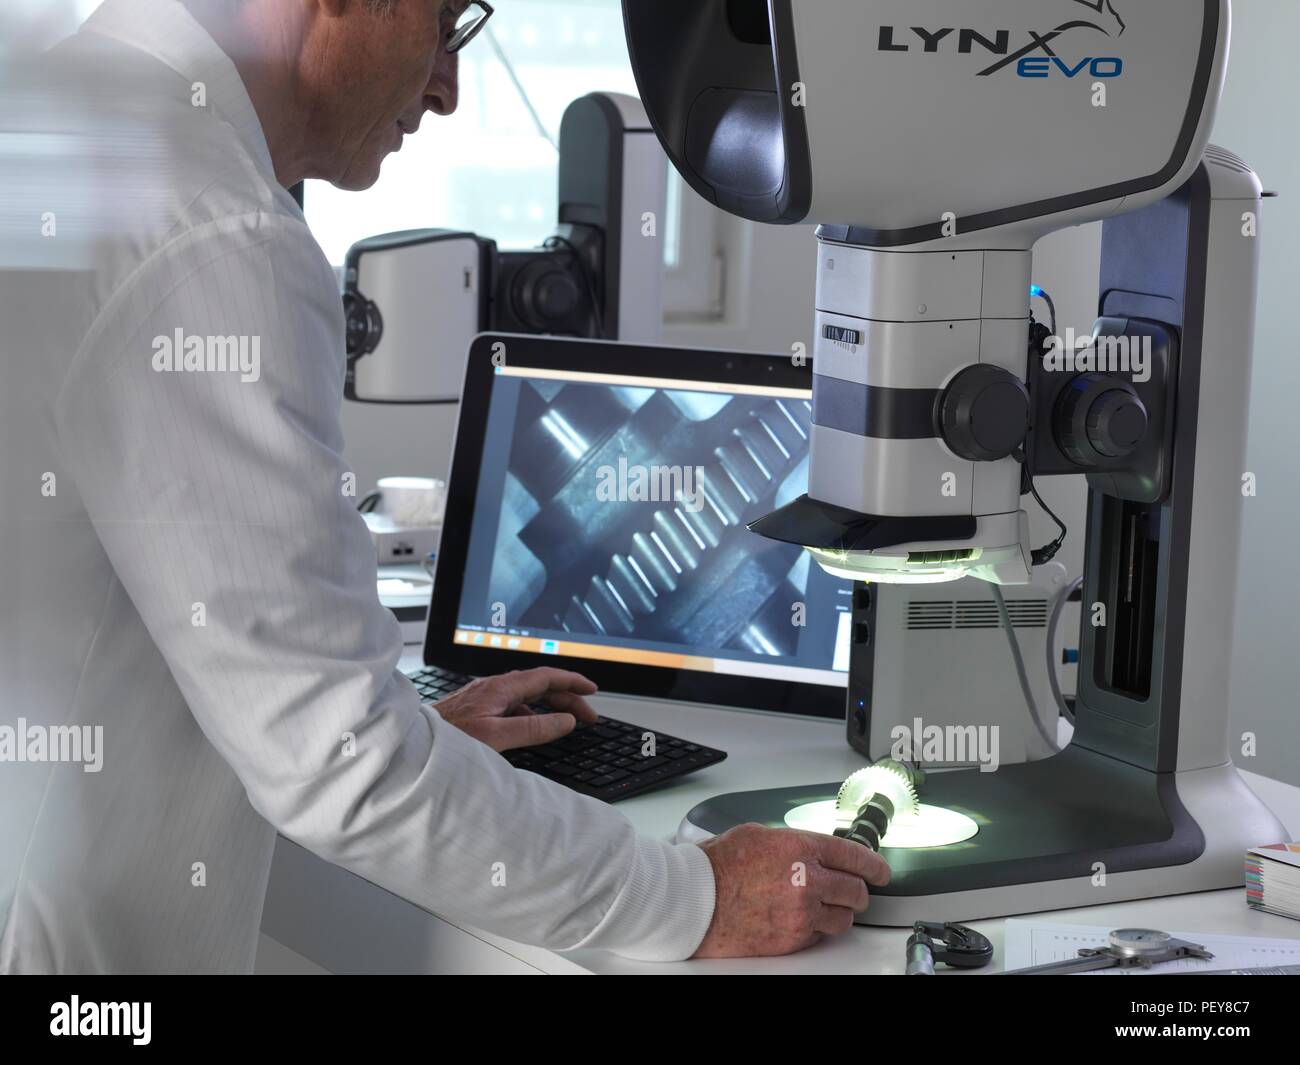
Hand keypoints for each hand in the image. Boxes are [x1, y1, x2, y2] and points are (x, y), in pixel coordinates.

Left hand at [433, 668, 598, 752]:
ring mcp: (486, 698)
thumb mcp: (497, 736)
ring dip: (551, 707)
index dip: (572, 682)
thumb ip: (534, 729)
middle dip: (567, 698)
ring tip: (568, 722)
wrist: (414, 745)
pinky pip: (514, 707)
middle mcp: (495, 688)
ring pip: (527, 697)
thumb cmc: (448, 739)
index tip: (592, 690)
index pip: (546, 677)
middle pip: (540, 686)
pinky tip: (535, 729)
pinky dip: (533, 715)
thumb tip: (565, 721)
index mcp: (501, 687)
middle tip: (589, 715)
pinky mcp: (478, 710)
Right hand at [692, 823, 889, 957]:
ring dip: (838, 912)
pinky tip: (800, 919)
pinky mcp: (793, 939)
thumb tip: (811, 850)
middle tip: (852, 891)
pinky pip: (820, 936)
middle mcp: (808, 880)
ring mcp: (803, 913)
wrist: (696, 900)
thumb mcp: (759, 835)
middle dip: (857, 891)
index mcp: (801, 847)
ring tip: (822, 907)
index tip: (881, 871)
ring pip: (844, 918)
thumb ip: (792, 843)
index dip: (874, 865)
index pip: (855, 856)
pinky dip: (816, 929)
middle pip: (856, 890)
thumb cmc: (719, 865)